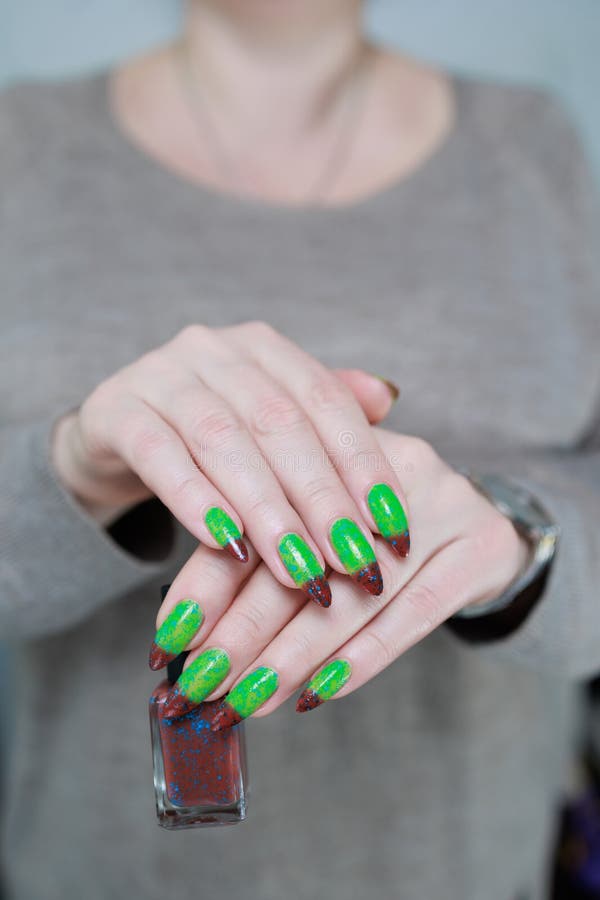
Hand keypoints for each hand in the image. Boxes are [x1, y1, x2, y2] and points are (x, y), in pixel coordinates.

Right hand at [52, 322, 404, 602]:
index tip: (393, 526)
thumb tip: (389, 395)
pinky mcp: (115, 411)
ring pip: (223, 441)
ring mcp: (160, 374)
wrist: (118, 431)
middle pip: (279, 423)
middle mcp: (214, 349)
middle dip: (322, 499)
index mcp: (264, 347)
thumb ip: (324, 412)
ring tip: (300, 569)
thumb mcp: (270, 421)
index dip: (363, 463)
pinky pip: (159, 456)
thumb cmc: (209, 434)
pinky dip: (196, 500)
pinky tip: (228, 544)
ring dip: (268, 511)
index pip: (326, 400)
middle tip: (352, 561)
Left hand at [151, 428, 529, 720]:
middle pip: (300, 561)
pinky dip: (360, 660)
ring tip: (243, 704)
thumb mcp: (321, 519)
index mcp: (329, 446)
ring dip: (290, 659)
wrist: (485, 522)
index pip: (257, 519)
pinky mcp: (477, 550)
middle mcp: (382, 470)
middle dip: (240, 633)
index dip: (208, 582)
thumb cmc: (379, 528)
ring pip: (351, 597)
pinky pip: (411, 616)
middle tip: (196, 687)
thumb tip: (183, 630)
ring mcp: (437, 507)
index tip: (169, 639)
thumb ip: (261, 550)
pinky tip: (316, 695)